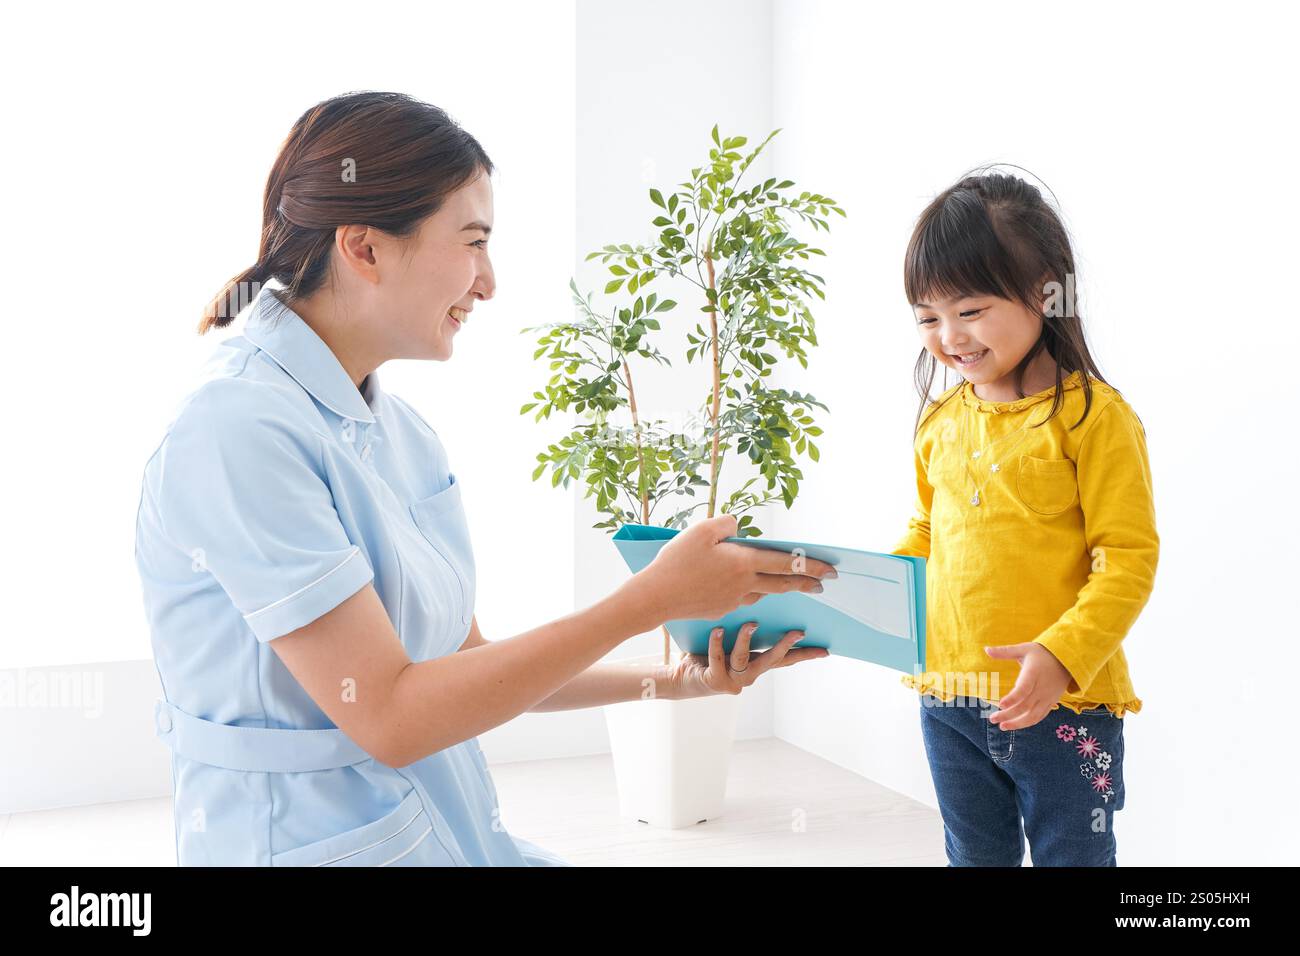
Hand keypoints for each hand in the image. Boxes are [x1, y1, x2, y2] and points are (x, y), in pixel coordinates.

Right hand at [632, 514, 837, 623]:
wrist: (656, 597)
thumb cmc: (677, 561)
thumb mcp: (702, 530)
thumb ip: (727, 524)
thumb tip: (739, 528)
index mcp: (744, 563)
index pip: (787, 563)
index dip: (811, 565)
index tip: (831, 569)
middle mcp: (744, 585)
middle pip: (782, 584)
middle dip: (805, 583)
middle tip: (822, 584)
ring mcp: (733, 601)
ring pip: (760, 590)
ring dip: (773, 586)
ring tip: (778, 579)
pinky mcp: (720, 610)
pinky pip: (739, 598)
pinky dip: (745, 590)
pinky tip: (735, 585)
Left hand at [668, 621, 828, 697]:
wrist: (681, 679)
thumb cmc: (708, 656)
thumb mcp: (731, 643)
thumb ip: (747, 632)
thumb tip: (761, 604)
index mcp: (755, 665)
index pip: (785, 660)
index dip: (805, 655)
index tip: (825, 651)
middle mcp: (748, 675)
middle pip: (772, 661)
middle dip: (786, 646)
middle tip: (798, 632)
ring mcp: (732, 680)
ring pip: (744, 658)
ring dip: (747, 639)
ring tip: (751, 623)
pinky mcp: (715, 680)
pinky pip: (717, 657)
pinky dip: (717, 642)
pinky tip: (718, 629)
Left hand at [983, 642, 1073, 729]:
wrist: (1068, 660)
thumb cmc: (1042, 653)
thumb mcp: (1023, 649)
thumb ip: (1004, 651)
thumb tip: (986, 649)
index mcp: (1034, 673)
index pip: (1024, 689)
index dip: (1013, 698)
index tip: (1000, 704)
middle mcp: (1042, 688)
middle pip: (1025, 706)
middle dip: (1008, 714)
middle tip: (992, 719)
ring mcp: (1048, 697)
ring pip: (1033, 715)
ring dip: (1018, 723)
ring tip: (1002, 726)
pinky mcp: (1051, 702)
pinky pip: (1040, 716)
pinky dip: (1028, 722)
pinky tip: (1015, 724)